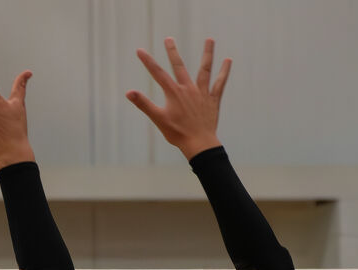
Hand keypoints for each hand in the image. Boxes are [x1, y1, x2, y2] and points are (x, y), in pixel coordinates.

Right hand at [128, 37, 228, 158]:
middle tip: (168, 38)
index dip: (148, 61)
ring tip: (210, 39)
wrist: (199, 144)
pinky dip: (224, 72)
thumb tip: (129, 92)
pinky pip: (219, 83)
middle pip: (179, 66)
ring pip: (204, 69)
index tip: (140, 50)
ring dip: (207, 54)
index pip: (158, 73)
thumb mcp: (158, 118)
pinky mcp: (212, 100)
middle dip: (172, 52)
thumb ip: (143, 104)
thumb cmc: (177, 133)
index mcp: (174, 93)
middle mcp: (188, 89)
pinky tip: (228, 60)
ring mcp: (202, 93)